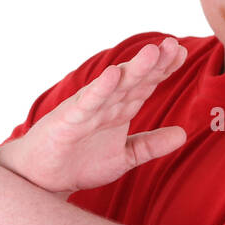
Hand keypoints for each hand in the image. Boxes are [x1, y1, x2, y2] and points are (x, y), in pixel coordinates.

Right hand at [0, 37, 188, 193]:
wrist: (41, 178)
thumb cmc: (78, 163)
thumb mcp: (124, 157)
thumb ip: (150, 145)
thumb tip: (183, 135)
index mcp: (119, 110)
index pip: (144, 86)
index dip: (163, 70)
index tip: (183, 54)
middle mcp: (105, 105)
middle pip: (133, 80)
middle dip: (154, 63)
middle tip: (174, 45)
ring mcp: (87, 110)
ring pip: (114, 86)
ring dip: (133, 69)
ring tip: (152, 52)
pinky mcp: (69, 120)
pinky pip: (87, 102)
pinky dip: (101, 89)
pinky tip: (114, 74)